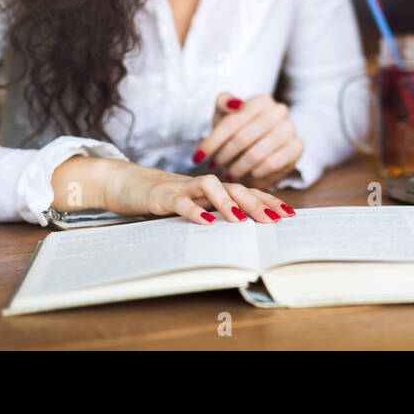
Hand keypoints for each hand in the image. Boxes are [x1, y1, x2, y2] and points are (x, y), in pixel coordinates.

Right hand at [52, 156, 292, 224]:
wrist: (124, 182)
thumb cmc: (164, 198)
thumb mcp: (194, 207)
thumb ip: (215, 213)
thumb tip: (244, 230)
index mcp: (213, 189)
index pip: (247, 191)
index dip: (268, 200)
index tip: (289, 214)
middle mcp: (202, 185)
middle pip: (236, 188)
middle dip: (258, 203)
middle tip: (275, 221)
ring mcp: (181, 187)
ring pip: (210, 187)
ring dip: (227, 203)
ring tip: (241, 221)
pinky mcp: (160, 195)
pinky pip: (179, 200)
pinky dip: (193, 210)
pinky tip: (205, 223)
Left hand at [195, 93, 304, 189]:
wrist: (265, 144)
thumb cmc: (239, 129)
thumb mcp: (225, 115)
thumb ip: (223, 103)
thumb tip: (233, 103)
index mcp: (261, 100)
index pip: (232, 122)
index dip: (212, 141)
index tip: (197, 157)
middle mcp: (279, 111)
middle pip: (243, 138)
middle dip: (224, 155)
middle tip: (215, 166)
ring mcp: (290, 129)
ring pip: (257, 153)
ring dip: (238, 167)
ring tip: (230, 172)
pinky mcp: (297, 147)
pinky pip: (272, 164)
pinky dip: (256, 172)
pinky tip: (249, 174)